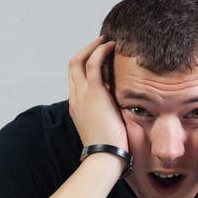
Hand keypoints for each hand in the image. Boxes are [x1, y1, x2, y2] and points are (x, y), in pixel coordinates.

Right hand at [68, 36, 128, 150]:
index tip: (100, 59)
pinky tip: (113, 45)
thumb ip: (109, 115)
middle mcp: (75, 98)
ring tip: (108, 40)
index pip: (76, 79)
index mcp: (77, 107)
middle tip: (102, 44)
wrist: (105, 156)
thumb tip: (123, 112)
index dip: (86, 66)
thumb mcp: (106, 128)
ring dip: (93, 47)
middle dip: (86, 51)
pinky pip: (94, 62)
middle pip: (74, 66)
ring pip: (80, 60)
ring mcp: (82, 94)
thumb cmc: (111, 149)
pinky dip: (101, 50)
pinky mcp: (94, 92)